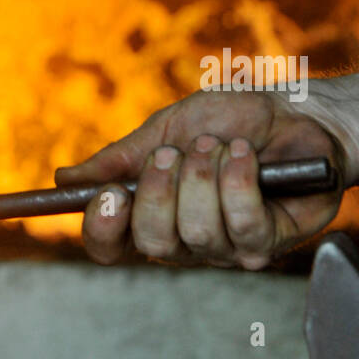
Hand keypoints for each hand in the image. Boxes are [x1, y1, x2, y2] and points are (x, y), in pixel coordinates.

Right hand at [54, 89, 346, 268]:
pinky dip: (239, 178)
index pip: (108, 245)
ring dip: (205, 174)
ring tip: (219, 146)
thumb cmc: (230, 119)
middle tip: (175, 152)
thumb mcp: (166, 128)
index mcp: (150, 212)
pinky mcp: (266, 243)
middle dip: (160, 190)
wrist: (293, 111)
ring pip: (197, 232)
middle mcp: (183, 239)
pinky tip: (246, 156)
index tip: (107, 195)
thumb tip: (66, 179)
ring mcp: (225, 247)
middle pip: (151, 242)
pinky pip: (241, 223)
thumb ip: (121, 158)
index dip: (100, 228)